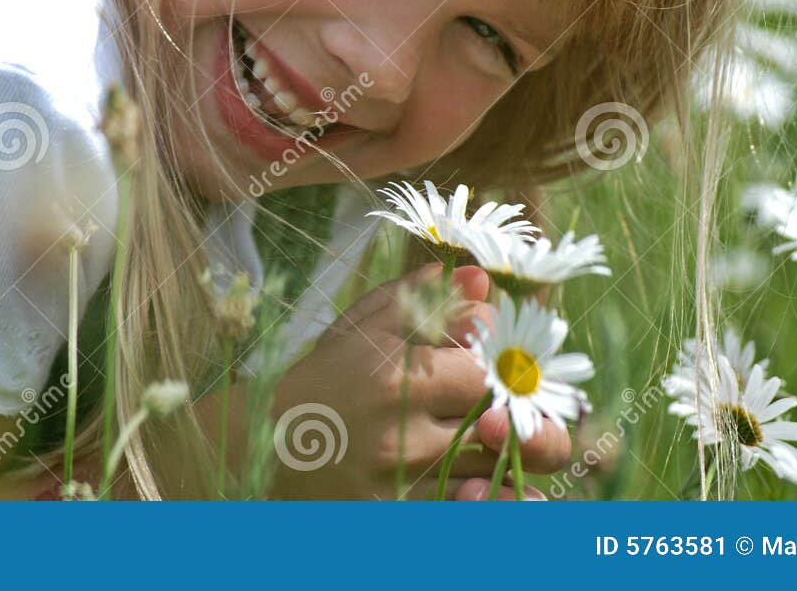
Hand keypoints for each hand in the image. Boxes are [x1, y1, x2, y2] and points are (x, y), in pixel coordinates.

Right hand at [265, 263, 570, 498]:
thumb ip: (418, 299)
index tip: (490, 351)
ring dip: (512, 452)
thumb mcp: (358, 329)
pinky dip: (496, 502)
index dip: (502, 352)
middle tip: (520, 408)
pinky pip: (477, 514)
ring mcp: (405, 485)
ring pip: (498, 470)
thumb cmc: (322, 381)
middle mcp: (402, 434)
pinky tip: (488, 485)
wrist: (269, 455)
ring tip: (499, 439)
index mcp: (394, 376)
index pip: (486, 360)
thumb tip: (481, 279)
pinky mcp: (405, 518)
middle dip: (527, 413)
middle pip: (506, 421)